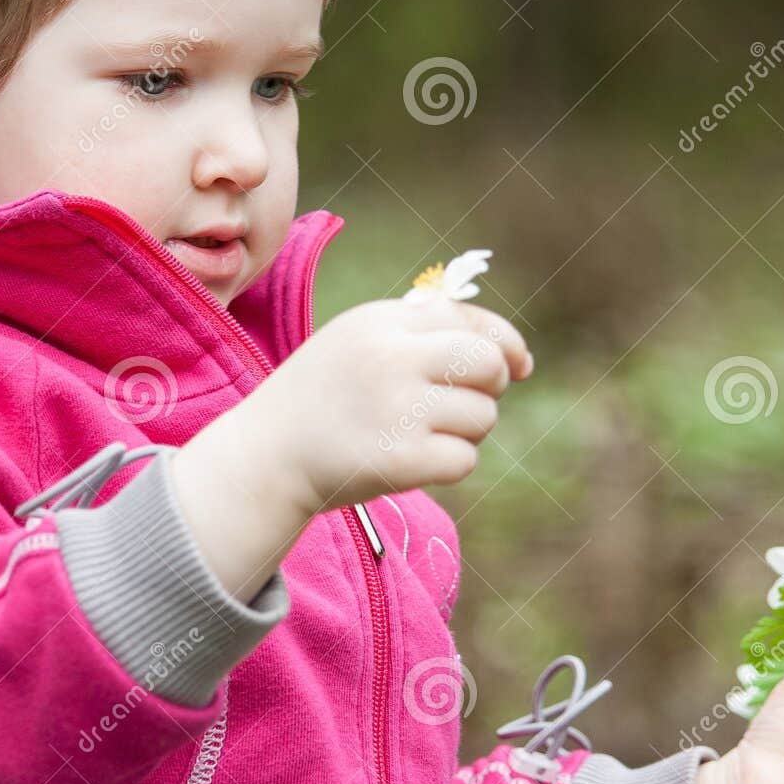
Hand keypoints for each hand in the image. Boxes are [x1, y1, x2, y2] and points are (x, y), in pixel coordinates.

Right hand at [230, 295, 533, 518]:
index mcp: (380, 321)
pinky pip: (464, 459)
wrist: (265, 456)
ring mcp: (396, 409)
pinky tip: (413, 462)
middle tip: (468, 403)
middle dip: (493, 384)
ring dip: (464, 431)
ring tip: (419, 434)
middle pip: (487, 363)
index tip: (519, 366)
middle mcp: (390, 357)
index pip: (467, 318)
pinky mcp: (400, 459)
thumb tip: (509, 355)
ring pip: (482, 416)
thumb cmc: (321, 398)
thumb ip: (419, 334)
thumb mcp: (358, 341)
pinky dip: (449, 465)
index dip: (505, 343)